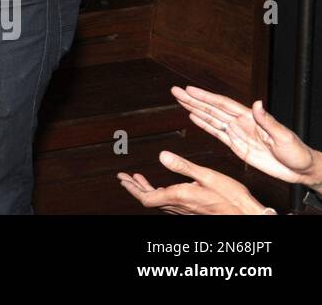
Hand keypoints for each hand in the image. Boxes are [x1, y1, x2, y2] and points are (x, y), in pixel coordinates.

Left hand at [118, 151, 267, 214]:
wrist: (248, 216)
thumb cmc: (232, 198)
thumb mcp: (208, 176)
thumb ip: (183, 166)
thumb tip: (161, 155)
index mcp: (179, 197)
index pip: (147, 198)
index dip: (133, 188)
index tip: (123, 178)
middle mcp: (180, 207)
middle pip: (149, 200)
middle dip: (135, 188)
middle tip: (124, 178)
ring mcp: (186, 211)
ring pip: (159, 202)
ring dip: (146, 190)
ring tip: (137, 179)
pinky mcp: (192, 211)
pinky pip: (169, 204)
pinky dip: (159, 194)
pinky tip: (162, 188)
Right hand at [173, 86, 321, 187]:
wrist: (301, 170)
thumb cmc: (297, 152)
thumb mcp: (284, 136)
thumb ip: (268, 121)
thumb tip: (258, 104)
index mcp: (250, 118)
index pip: (222, 105)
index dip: (205, 97)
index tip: (189, 89)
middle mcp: (241, 123)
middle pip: (212, 108)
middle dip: (193, 99)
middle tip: (175, 90)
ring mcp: (238, 134)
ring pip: (211, 119)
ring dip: (195, 109)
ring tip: (180, 100)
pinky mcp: (237, 146)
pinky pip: (217, 133)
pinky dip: (204, 125)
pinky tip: (193, 117)